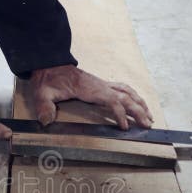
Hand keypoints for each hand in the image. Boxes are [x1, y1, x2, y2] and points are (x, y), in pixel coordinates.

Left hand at [31, 65, 153, 128]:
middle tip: (148, 125)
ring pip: (127, 92)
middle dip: (139, 111)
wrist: (49, 65)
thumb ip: (44, 107)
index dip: (120, 114)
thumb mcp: (42, 93)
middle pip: (126, 97)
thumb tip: (46, 121)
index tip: (124, 127)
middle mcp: (100, 85)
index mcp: (89, 89)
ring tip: (149, 117)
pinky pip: (123, 89)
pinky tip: (138, 104)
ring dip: (140, 104)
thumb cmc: (48, 80)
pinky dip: (134, 97)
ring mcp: (102, 84)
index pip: (112, 100)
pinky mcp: (101, 85)